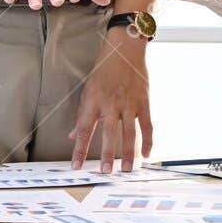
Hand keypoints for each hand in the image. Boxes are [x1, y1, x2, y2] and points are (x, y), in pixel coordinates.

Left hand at [70, 37, 152, 171]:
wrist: (124, 51)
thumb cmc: (103, 72)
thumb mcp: (87, 91)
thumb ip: (82, 115)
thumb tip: (73, 135)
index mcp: (93, 102)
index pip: (84, 130)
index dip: (79, 149)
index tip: (76, 166)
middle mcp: (111, 104)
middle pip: (108, 133)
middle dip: (106, 154)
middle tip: (105, 172)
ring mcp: (129, 104)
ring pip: (129, 133)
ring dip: (128, 153)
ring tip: (126, 169)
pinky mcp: (143, 102)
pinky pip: (147, 125)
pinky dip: (148, 140)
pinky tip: (147, 154)